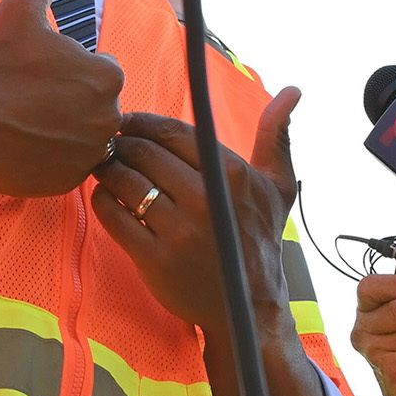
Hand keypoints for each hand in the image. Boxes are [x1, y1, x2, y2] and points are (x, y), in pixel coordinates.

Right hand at [0, 0, 126, 196]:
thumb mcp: (19, 10)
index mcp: (107, 74)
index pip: (99, 68)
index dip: (67, 67)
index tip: (37, 70)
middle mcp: (110, 117)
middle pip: (93, 104)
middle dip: (68, 100)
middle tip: (27, 96)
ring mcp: (90, 154)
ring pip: (81, 135)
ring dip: (60, 128)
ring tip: (23, 120)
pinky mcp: (69, 182)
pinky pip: (65, 166)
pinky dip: (49, 157)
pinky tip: (21, 144)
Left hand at [91, 90, 300, 334]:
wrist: (249, 305)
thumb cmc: (259, 238)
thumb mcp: (278, 186)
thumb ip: (276, 136)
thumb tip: (292, 91)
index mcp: (229, 173)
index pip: (170, 131)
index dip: (141, 123)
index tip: (127, 124)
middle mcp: (204, 198)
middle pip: (143, 152)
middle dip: (120, 144)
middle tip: (110, 145)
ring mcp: (178, 230)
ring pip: (125, 181)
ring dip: (107, 169)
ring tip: (104, 167)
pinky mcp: (155, 259)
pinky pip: (114, 216)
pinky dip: (103, 200)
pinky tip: (107, 197)